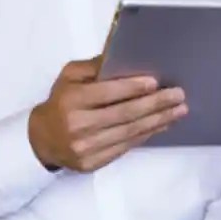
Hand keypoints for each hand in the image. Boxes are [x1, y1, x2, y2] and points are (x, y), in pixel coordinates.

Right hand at [28, 55, 186, 171]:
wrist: (41, 140)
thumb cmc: (61, 102)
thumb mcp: (69, 77)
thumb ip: (94, 66)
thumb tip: (123, 56)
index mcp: (71, 100)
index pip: (107, 93)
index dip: (133, 88)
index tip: (156, 82)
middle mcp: (77, 125)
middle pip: (124, 114)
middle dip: (155, 104)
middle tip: (178, 95)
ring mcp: (85, 147)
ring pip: (129, 132)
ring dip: (158, 120)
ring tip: (179, 110)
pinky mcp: (93, 163)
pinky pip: (126, 147)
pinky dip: (147, 134)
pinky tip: (162, 124)